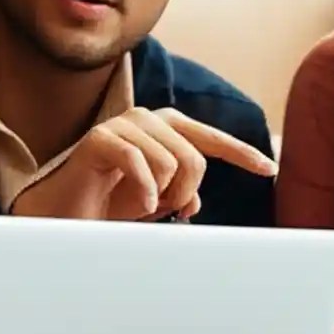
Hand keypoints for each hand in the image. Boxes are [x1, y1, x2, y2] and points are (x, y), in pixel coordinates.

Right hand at [11, 108, 276, 220]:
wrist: (65, 215)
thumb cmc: (108, 204)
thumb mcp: (156, 200)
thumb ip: (182, 191)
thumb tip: (198, 197)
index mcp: (164, 129)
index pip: (209, 138)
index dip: (241, 153)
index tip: (268, 169)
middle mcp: (146, 119)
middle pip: (194, 157)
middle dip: (185, 191)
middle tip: (167, 210)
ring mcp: (122, 125)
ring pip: (171, 163)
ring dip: (161, 194)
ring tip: (142, 204)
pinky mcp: (100, 139)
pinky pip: (140, 164)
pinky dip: (144, 191)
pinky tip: (139, 206)